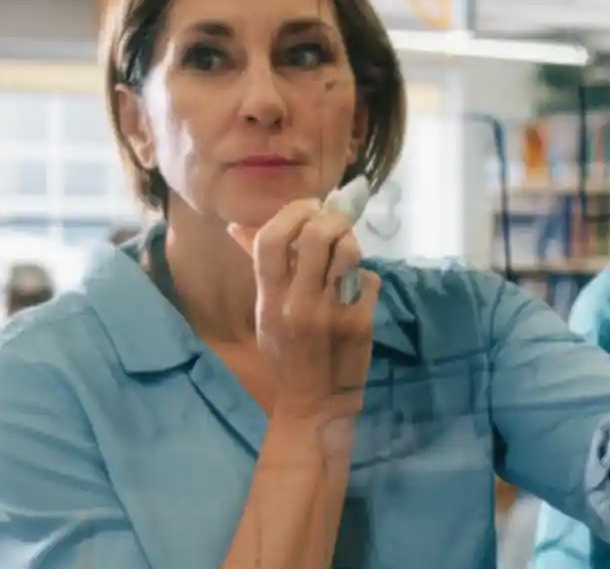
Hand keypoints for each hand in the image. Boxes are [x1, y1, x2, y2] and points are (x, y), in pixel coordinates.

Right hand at [228, 199, 381, 422]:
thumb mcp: (265, 313)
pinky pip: (370, 279)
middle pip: (316, 236)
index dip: (292, 213)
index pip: (271, 241)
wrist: (316, 403)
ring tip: (346, 251)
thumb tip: (239, 226)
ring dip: (351, 243)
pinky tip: (358, 290)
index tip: (308, 206)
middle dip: (331, 218)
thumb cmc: (288, 353)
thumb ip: (262, 269)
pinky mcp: (360, 322)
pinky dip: (366, 278)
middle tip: (335, 219)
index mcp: (269, 299)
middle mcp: (298, 303)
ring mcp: (331, 312)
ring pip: (348, 252)